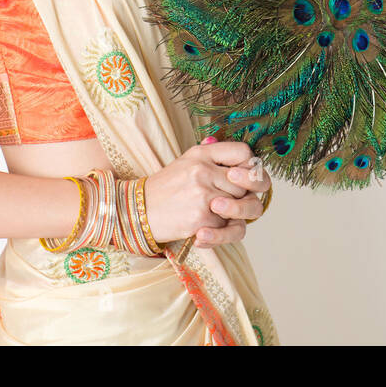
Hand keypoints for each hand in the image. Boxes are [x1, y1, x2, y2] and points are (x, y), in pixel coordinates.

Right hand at [142, 139, 258, 245]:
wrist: (135, 211)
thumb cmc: (165, 189)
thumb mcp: (187, 163)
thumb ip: (215, 159)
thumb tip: (247, 162)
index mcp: (202, 153)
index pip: (243, 153)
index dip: (250, 167)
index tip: (242, 178)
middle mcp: (204, 170)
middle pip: (246, 185)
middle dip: (241, 197)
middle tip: (225, 204)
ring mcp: (204, 194)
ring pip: (240, 208)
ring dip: (232, 217)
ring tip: (215, 218)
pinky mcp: (201, 218)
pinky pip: (227, 227)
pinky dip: (218, 233)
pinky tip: (201, 231)